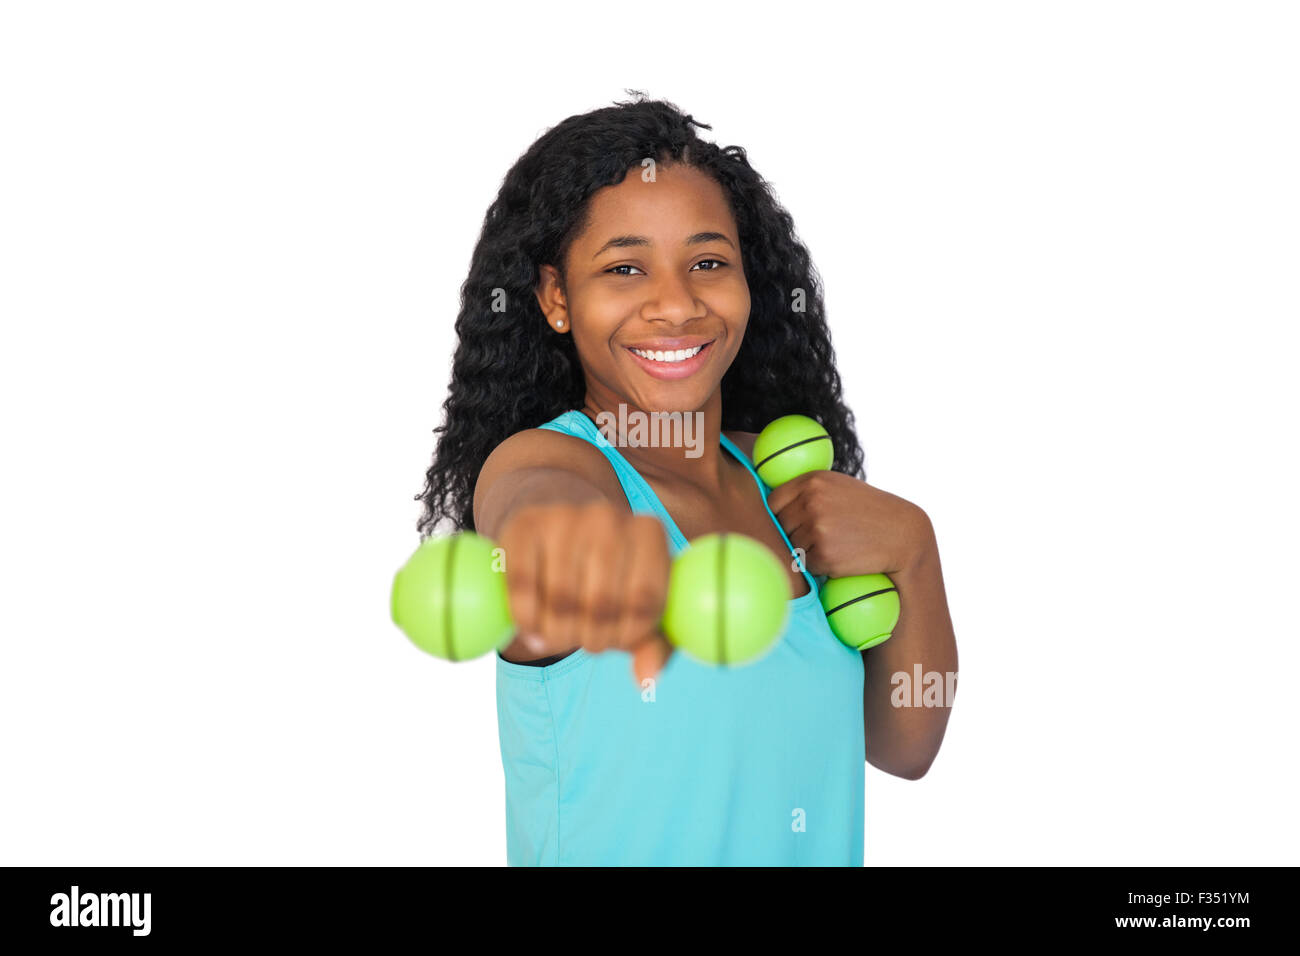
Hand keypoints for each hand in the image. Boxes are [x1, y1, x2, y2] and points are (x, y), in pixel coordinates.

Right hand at [497, 500, 672, 682]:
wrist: (560, 540)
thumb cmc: (610, 583)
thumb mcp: (638, 611)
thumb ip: (653, 646)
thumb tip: (646, 680)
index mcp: (649, 532)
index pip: (644, 600)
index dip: (628, 636)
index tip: (616, 643)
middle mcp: (609, 516)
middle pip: (601, 603)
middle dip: (592, 639)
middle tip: (586, 644)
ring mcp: (564, 516)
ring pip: (561, 599)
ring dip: (558, 635)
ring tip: (560, 638)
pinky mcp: (523, 526)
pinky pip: (522, 587)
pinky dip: (526, 620)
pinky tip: (532, 628)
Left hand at [765, 470, 933, 578]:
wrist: (902, 534)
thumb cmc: (866, 512)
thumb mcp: (836, 488)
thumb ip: (806, 492)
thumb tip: (766, 504)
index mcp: (812, 480)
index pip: (772, 501)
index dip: (781, 515)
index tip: (797, 522)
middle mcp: (811, 500)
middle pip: (779, 525)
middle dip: (794, 534)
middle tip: (824, 535)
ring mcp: (817, 527)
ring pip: (791, 546)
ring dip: (807, 550)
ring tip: (836, 543)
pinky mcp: (824, 554)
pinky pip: (806, 563)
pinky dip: (818, 564)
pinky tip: (841, 556)